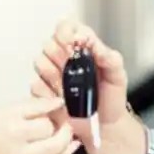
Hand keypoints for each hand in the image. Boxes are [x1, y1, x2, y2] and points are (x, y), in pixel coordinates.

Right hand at [0, 95, 79, 153]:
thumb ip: (22, 111)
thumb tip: (46, 106)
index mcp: (9, 123)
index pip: (44, 111)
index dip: (53, 106)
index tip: (57, 103)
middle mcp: (17, 145)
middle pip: (56, 134)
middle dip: (64, 126)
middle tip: (65, 120)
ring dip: (66, 144)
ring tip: (68, 137)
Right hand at [31, 20, 129, 149]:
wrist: (105, 126)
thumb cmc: (111, 98)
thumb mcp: (117, 76)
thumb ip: (109, 57)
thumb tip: (93, 43)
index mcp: (82, 47)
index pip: (66, 27)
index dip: (66, 31)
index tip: (74, 42)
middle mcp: (64, 58)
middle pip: (49, 43)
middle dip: (60, 55)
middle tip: (74, 67)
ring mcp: (52, 75)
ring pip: (39, 62)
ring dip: (54, 74)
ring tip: (72, 86)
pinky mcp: (43, 92)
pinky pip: (36, 85)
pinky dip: (49, 92)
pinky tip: (63, 99)